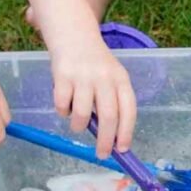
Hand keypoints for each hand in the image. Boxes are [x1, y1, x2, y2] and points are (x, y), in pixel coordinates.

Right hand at [50, 30, 136, 155]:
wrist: (74, 36)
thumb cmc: (96, 65)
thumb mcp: (111, 78)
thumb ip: (112, 102)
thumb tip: (111, 138)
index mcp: (121, 79)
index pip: (128, 110)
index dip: (126, 132)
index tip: (122, 150)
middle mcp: (104, 77)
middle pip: (108, 116)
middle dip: (105, 140)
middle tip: (101, 154)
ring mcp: (83, 76)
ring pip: (82, 114)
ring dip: (79, 126)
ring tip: (78, 122)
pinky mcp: (62, 76)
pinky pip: (62, 105)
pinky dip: (63, 112)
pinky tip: (65, 104)